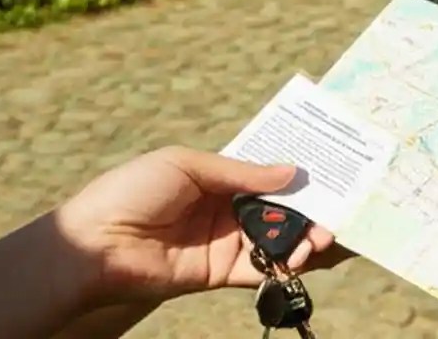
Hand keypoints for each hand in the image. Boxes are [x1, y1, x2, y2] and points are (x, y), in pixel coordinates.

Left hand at [54, 145, 337, 306]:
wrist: (94, 244)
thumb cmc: (130, 191)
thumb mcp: (186, 165)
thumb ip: (240, 172)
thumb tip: (290, 173)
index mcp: (218, 177)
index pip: (268, 173)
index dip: (298, 172)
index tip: (332, 168)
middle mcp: (227, 209)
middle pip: (281, 208)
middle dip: (313, 208)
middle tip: (344, 208)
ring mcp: (226, 241)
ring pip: (278, 239)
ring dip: (306, 237)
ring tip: (327, 236)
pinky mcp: (220, 272)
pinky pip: (261, 268)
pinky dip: (286, 264)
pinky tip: (306, 257)